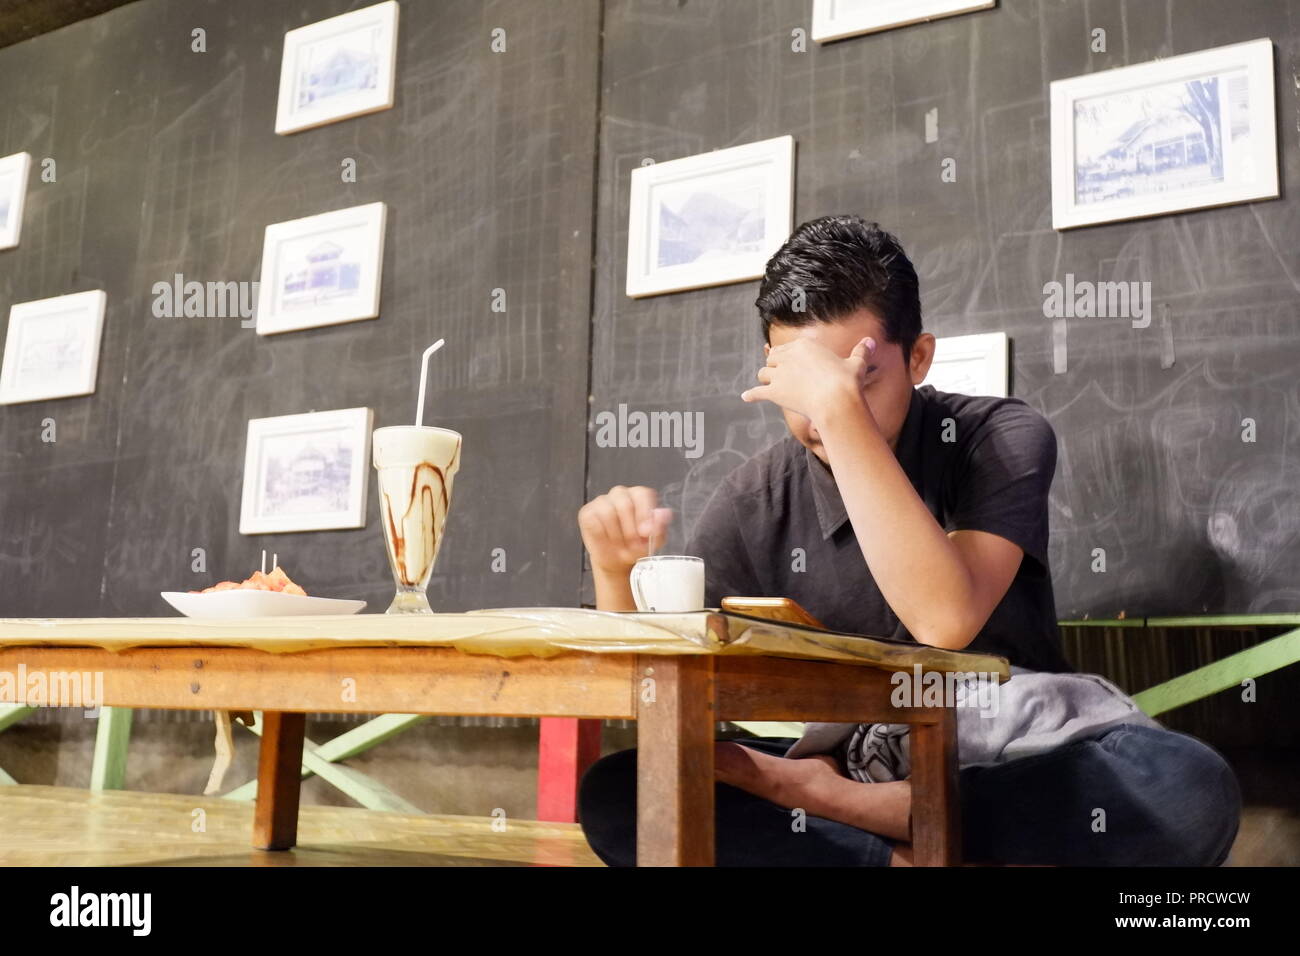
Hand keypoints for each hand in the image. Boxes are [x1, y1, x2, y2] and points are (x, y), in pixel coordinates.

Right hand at [577, 485, 671, 575]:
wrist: (617, 560)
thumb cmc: (636, 546)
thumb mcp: (653, 541)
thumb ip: (659, 527)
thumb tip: (663, 514)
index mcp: (639, 495)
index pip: (642, 494)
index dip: (644, 514)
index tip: (645, 532)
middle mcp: (620, 494)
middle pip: (625, 505)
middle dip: (630, 531)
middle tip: (633, 545)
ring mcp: (602, 501)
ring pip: (608, 513)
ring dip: (616, 535)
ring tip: (621, 545)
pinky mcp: (587, 512)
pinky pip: (593, 521)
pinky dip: (602, 536)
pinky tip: (607, 541)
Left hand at [740, 336, 875, 426]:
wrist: (837, 401)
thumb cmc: (848, 382)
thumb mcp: (856, 363)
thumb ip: (860, 352)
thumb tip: (870, 341)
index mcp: (804, 345)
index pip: (787, 348)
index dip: (787, 356)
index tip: (789, 363)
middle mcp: (788, 357)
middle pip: (773, 359)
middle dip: (775, 366)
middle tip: (779, 374)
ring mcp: (779, 374)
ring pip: (763, 374)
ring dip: (764, 379)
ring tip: (767, 385)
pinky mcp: (774, 392)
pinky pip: (757, 392)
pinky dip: (751, 395)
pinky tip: (746, 397)